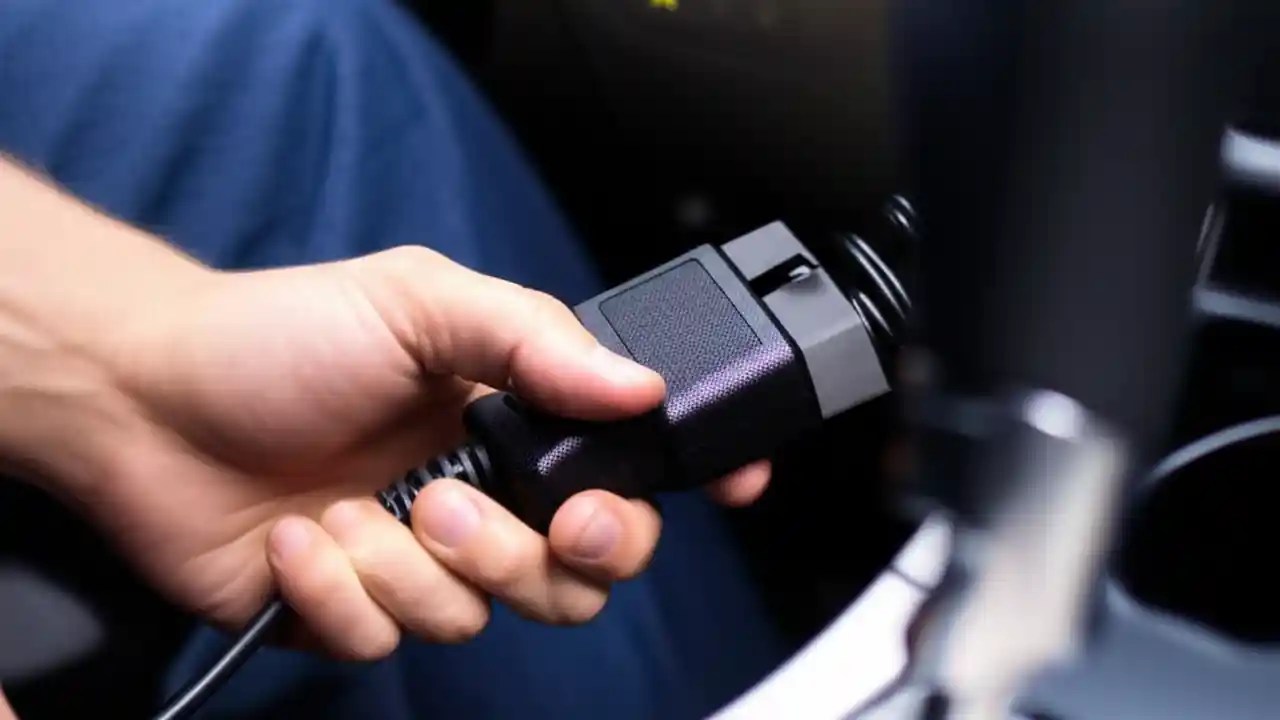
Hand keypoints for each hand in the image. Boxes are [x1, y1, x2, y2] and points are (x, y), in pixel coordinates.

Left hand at [60, 245, 767, 658]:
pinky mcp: (358, 610)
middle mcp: (482, 493)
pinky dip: (339, 591)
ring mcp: (421, 557)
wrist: (149, 396)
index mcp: (513, 419)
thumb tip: (636, 385)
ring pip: (486, 614)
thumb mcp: (420, 302)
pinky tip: (300, 536)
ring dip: (417, 566)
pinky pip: (389, 640)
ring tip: (358, 505)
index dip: (690, 482)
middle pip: (583, 569)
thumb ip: (537, 340)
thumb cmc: (279, 337)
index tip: (735, 486)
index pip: (630, 465)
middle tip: (464, 506)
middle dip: (534, 551)